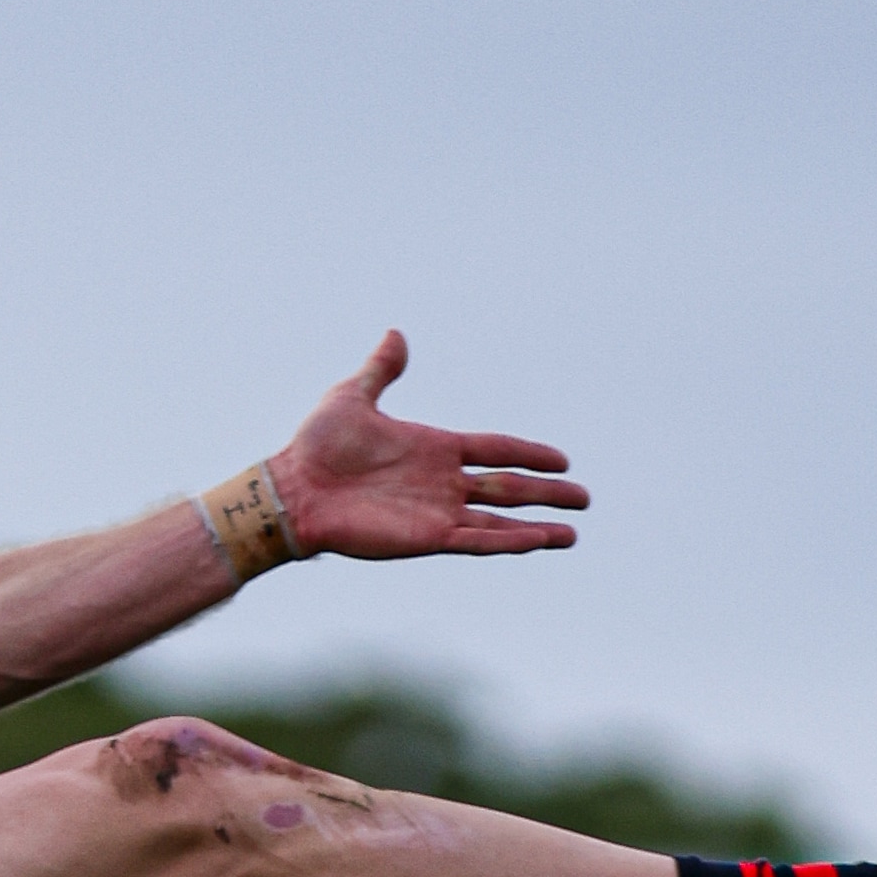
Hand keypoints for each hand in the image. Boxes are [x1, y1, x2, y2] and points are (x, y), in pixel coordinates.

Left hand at [266, 332, 583, 560]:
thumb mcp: (352, 396)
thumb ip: (381, 370)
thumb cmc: (317, 445)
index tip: (562, 459)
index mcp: (434, 448)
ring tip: (572, 534)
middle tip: (583, 498)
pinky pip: (476, 540)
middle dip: (546, 494)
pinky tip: (537, 542)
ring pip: (500, 520)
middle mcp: (442, 482)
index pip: (495, 450)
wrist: (293, 489)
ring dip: (536, 527)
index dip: (528, 454)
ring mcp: (437, 512)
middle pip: (508, 487)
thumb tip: (395, 335)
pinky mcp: (426, 538)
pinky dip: (508, 541)